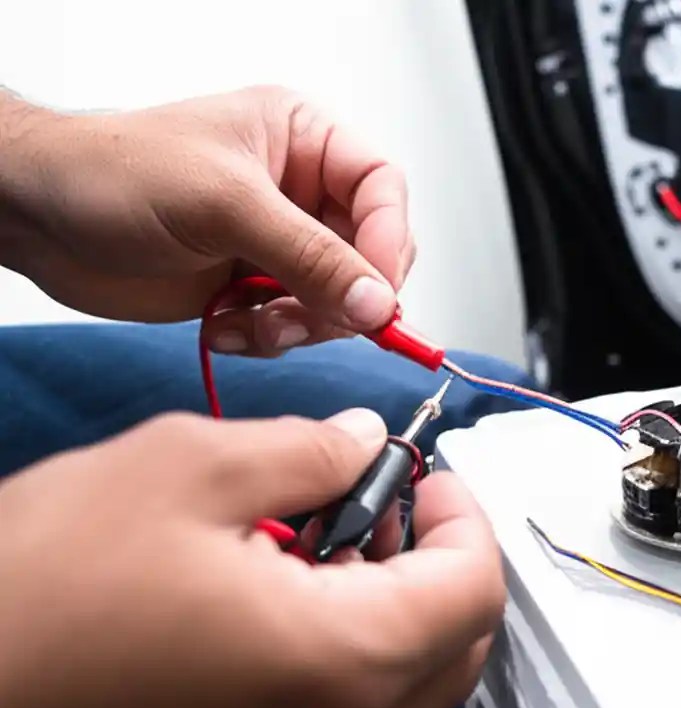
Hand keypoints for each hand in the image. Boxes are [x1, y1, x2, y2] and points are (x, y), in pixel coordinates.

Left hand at [0, 86, 413, 355]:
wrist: (38, 218)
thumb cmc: (114, 175)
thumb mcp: (225, 205)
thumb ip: (311, 257)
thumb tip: (377, 303)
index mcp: (303, 141)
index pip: (382, 190)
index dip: (388, 241)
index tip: (376, 293)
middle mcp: (299, 191)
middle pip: (370, 252)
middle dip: (345, 295)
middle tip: (315, 318)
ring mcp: (276, 241)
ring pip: (338, 297)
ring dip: (304, 324)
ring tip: (258, 326)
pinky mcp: (251, 284)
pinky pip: (295, 324)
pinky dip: (270, 338)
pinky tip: (226, 329)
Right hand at [0, 409, 503, 707]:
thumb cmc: (43, 594)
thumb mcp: (189, 469)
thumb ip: (307, 449)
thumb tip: (361, 441)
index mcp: (339, 656)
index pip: (473, 589)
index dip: (466, 516)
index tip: (432, 475)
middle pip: (456, 643)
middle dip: (443, 560)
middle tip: (396, 500)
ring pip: (407, 680)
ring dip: (400, 602)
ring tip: (336, 535)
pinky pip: (346, 703)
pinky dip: (350, 644)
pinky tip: (291, 588)